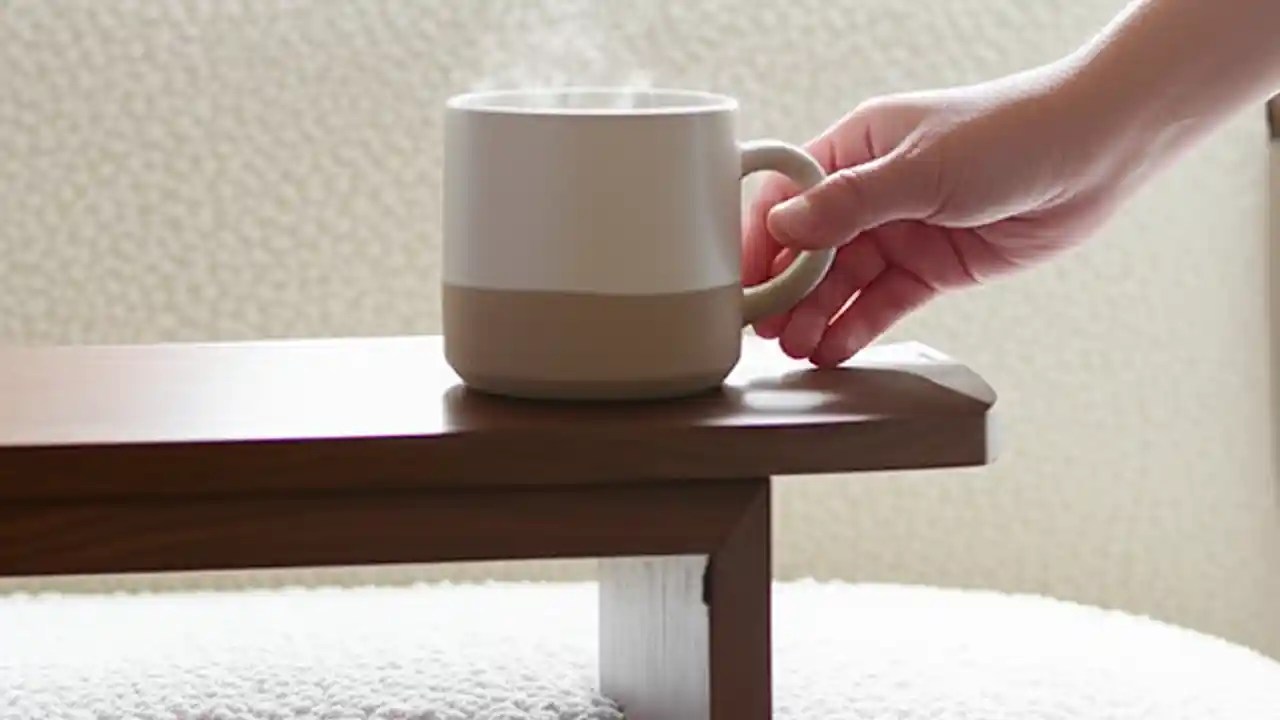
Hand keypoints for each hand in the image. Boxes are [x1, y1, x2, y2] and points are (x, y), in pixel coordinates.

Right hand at [742, 63, 1140, 366]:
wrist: (1096, 154)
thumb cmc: (1009, 134)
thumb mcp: (920, 168)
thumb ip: (848, 203)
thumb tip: (781, 227)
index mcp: (855, 147)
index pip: (786, 194)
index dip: (759, 237)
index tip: (740, 279)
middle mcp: (871, 191)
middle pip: (809, 248)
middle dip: (784, 289)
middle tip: (764, 329)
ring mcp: (900, 232)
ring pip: (842, 283)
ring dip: (816, 315)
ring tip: (795, 349)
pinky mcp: (930, 268)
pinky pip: (882, 303)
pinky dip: (856, 328)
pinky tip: (832, 350)